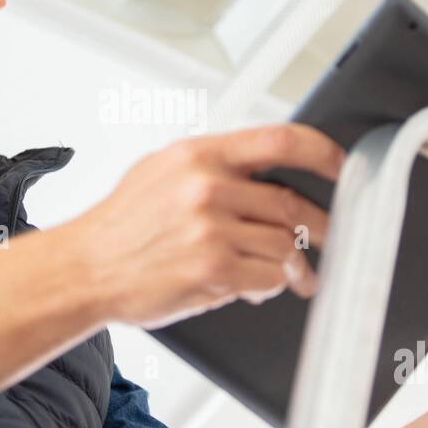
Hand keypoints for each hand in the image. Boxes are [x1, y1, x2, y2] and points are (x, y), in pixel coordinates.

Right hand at [64, 124, 344, 329]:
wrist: (85, 269)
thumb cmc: (120, 225)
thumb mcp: (160, 171)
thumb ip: (211, 166)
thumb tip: (262, 170)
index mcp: (199, 154)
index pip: (281, 140)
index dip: (323, 153)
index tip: (342, 168)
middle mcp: (207, 187)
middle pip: (290, 202)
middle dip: (320, 225)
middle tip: (330, 237)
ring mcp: (211, 230)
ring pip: (284, 245)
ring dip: (293, 265)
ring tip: (290, 274)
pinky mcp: (212, 270)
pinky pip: (269, 278)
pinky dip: (271, 286)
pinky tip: (257, 287)